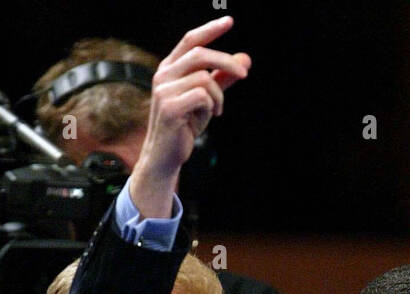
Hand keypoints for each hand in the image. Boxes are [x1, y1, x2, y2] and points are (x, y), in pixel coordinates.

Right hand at [130, 17, 250, 216]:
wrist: (166, 156)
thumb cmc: (185, 126)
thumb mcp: (207, 99)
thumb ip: (224, 79)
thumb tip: (246, 59)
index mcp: (170, 68)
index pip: (190, 41)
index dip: (210, 30)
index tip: (229, 21)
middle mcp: (164, 75)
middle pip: (200, 55)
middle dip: (226, 62)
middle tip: (244, 75)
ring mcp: (164, 90)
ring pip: (204, 79)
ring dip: (218, 96)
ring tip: (217, 111)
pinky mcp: (169, 107)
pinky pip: (202, 96)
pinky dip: (211, 107)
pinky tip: (208, 118)